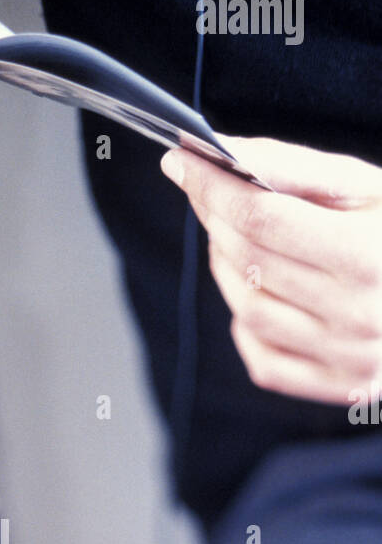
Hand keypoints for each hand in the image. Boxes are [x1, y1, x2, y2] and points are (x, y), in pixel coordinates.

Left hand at [161, 138, 381, 403]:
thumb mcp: (367, 185)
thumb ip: (295, 167)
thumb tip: (220, 154)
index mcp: (373, 258)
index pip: (264, 219)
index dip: (213, 187)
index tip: (181, 161)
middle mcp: (363, 319)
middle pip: (251, 264)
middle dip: (216, 220)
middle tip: (207, 192)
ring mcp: (351, 362)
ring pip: (247, 312)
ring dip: (224, 268)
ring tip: (233, 237)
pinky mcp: (341, 390)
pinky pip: (262, 359)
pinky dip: (245, 324)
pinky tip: (260, 292)